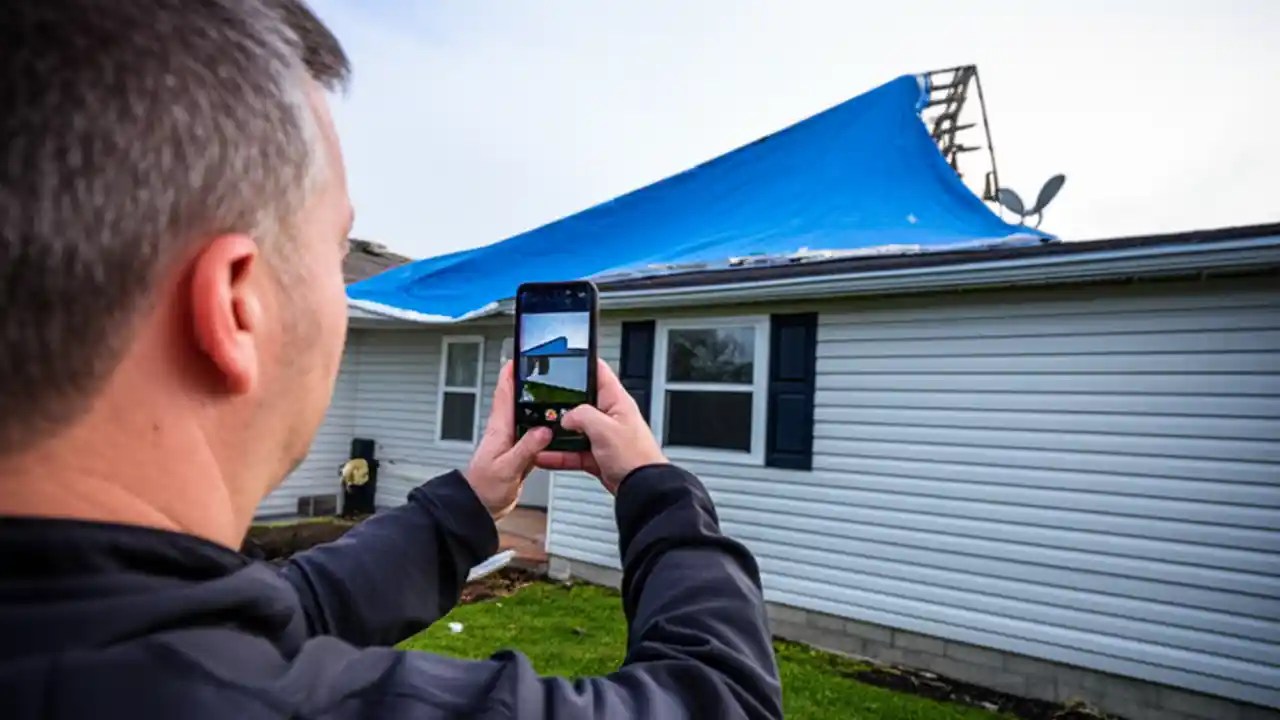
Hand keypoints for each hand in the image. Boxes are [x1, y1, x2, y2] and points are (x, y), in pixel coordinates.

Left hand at [464, 362, 552, 520]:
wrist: (479, 508)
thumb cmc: (484, 489)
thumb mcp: (507, 468)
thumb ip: (526, 448)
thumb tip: (543, 430)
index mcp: (499, 430)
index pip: (504, 393)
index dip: (511, 373)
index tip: (519, 356)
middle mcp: (505, 432)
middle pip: (516, 400)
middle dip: (527, 382)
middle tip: (541, 367)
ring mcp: (512, 442)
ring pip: (526, 416)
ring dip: (536, 404)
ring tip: (552, 392)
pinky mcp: (519, 454)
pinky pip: (533, 435)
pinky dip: (543, 427)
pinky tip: (554, 426)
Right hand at [536, 359, 666, 494]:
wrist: (642, 488)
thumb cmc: (636, 457)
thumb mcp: (605, 429)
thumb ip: (582, 416)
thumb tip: (567, 416)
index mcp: (617, 402)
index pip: (600, 373)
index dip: (583, 363)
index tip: (565, 359)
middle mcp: (610, 417)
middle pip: (581, 403)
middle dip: (561, 404)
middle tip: (543, 402)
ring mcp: (603, 437)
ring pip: (574, 430)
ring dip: (557, 433)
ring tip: (540, 432)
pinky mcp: (597, 456)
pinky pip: (573, 452)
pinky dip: (559, 454)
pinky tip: (545, 456)